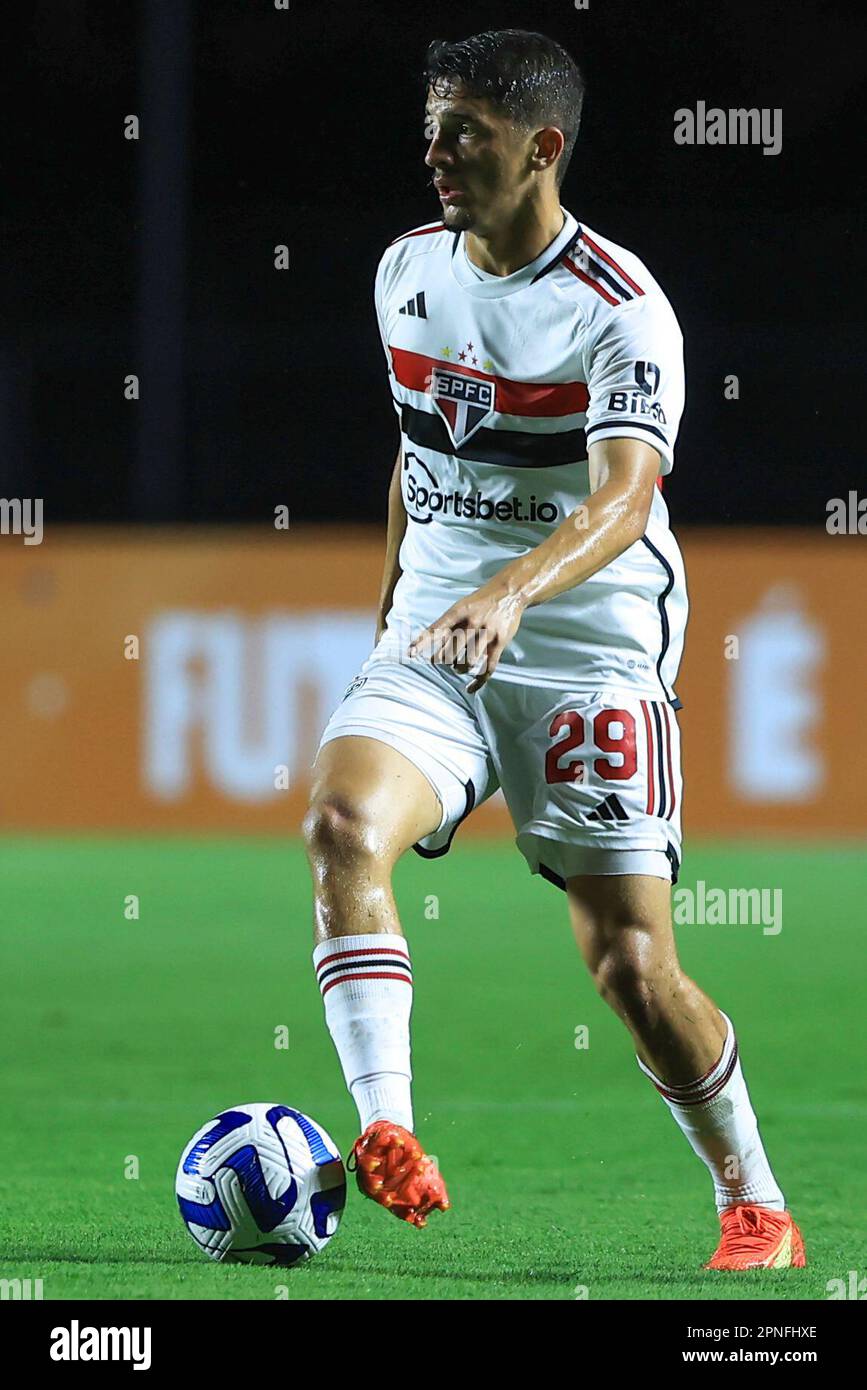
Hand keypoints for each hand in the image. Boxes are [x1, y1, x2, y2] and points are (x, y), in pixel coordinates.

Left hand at [408, 581, 525, 692]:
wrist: (509, 592)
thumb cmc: (481, 601)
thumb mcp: (461, 606)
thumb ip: (449, 625)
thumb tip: (433, 646)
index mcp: (458, 612)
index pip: (436, 629)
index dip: (421, 642)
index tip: (410, 654)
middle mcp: (471, 623)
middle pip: (451, 652)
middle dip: (444, 661)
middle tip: (442, 661)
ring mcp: (486, 633)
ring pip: (468, 662)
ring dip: (460, 669)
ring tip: (458, 667)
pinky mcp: (499, 642)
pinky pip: (488, 668)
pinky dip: (478, 682)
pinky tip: (471, 688)